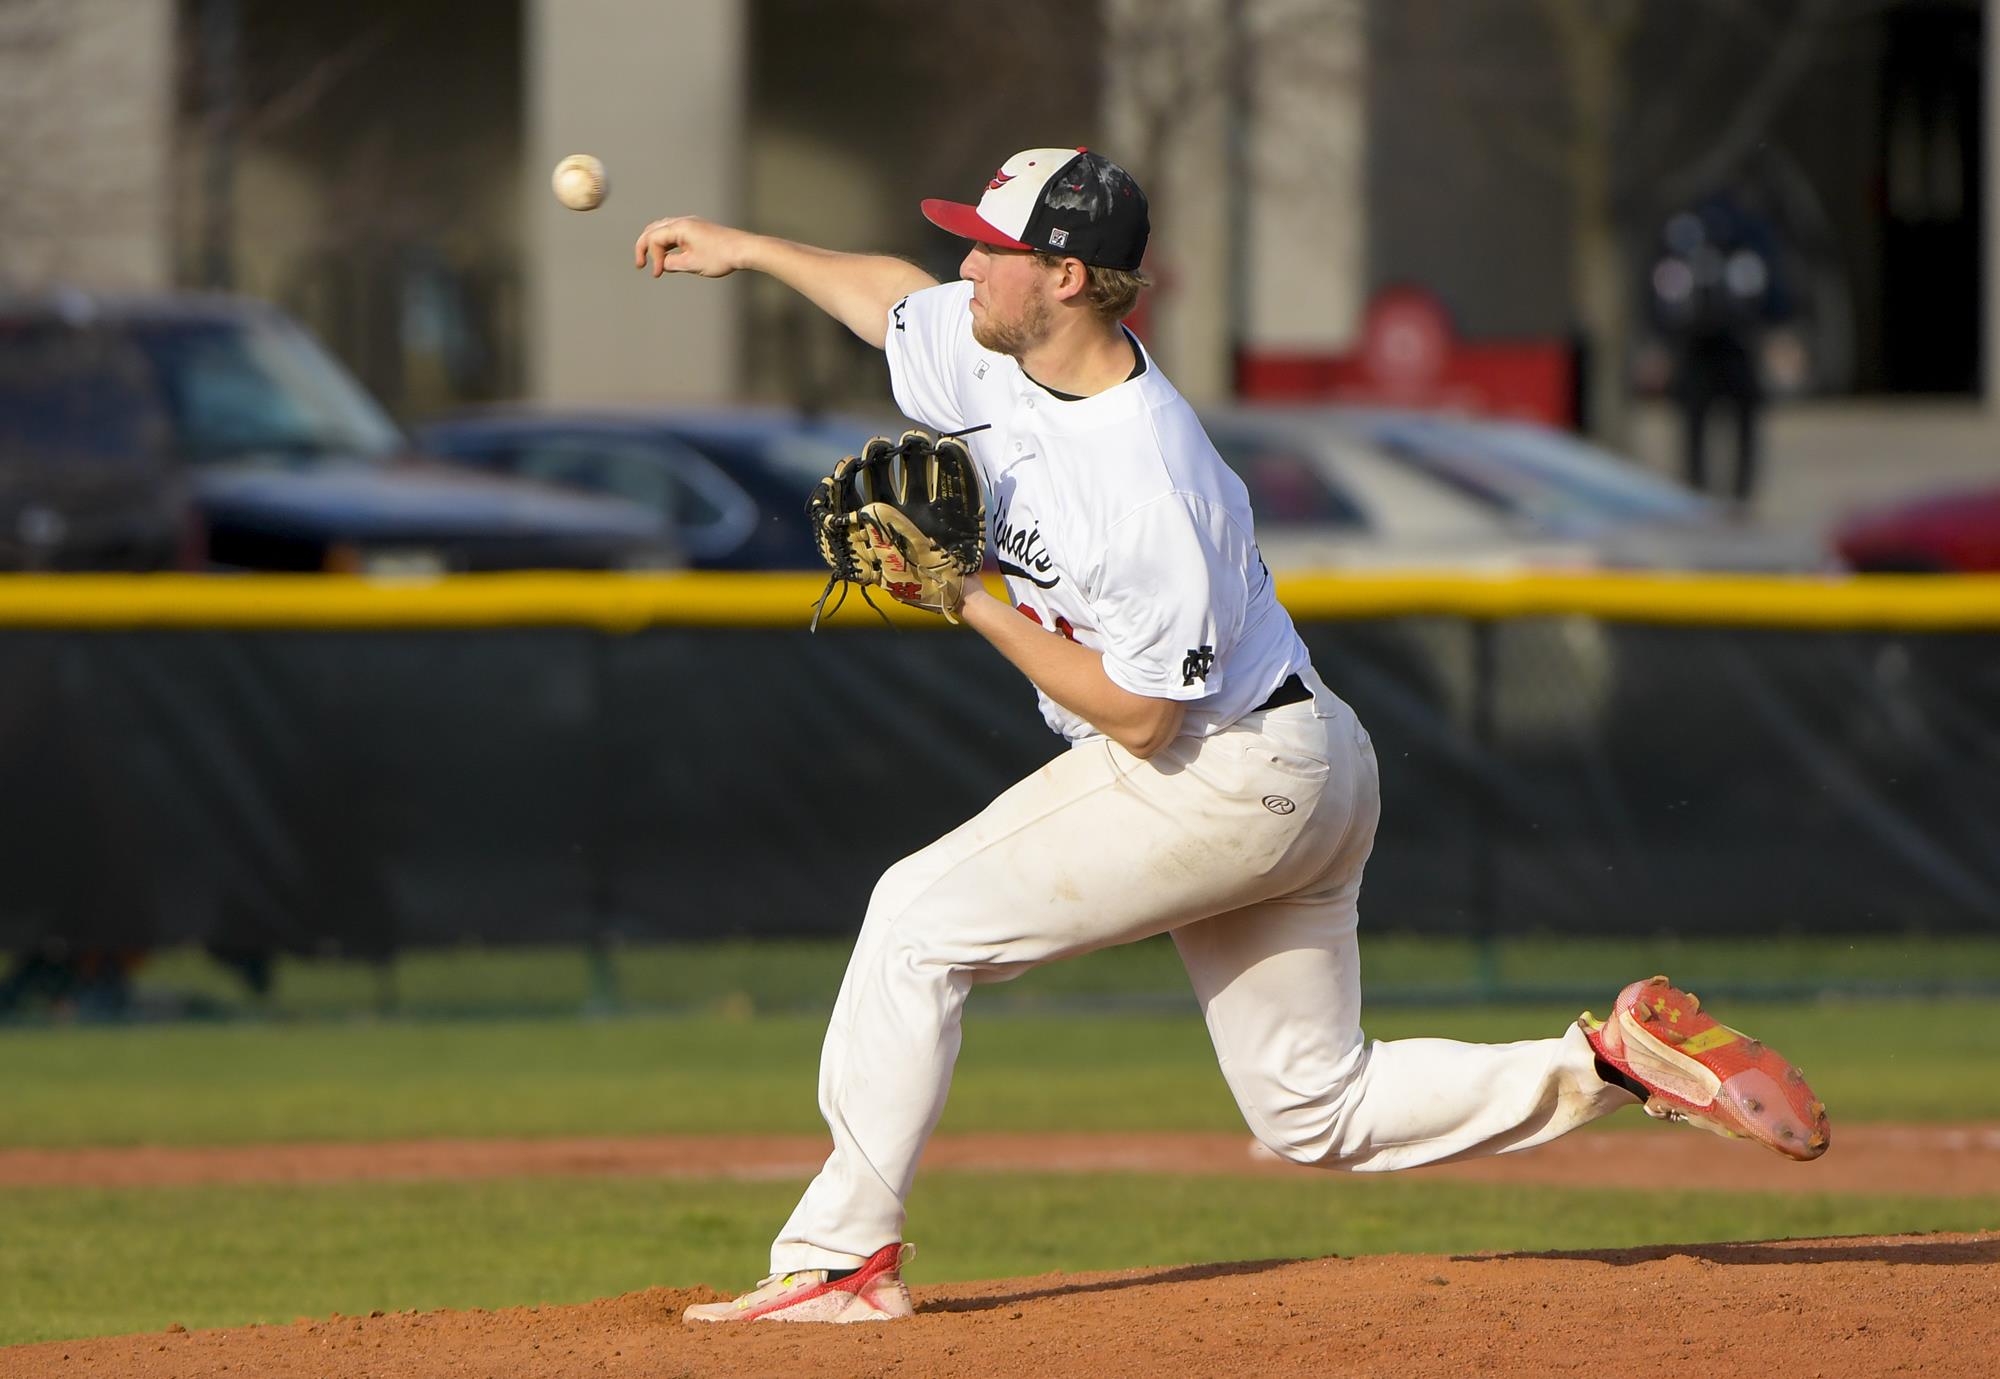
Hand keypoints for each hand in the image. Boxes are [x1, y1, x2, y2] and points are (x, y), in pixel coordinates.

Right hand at [633, 216, 755, 278]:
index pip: (654, 239)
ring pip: (663, 230)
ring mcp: (691, 224)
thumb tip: (663, 264)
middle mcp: (683, 221)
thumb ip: (672, 264)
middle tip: (641, 265)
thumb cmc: (720, 256)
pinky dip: (667, 244)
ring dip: (656, 245)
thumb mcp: (692, 264)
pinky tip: (669, 256)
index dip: (652, 257)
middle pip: (653, 230)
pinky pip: (675, 233)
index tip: (658, 274)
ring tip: (654, 261)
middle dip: (644, 247)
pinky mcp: (698, 229)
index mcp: (679, 227)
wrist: (744, 249)